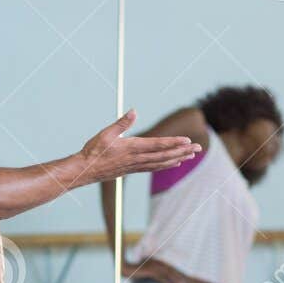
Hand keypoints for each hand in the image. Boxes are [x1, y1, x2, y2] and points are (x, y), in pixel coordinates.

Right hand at [81, 111, 196, 182]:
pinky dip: (166, 165)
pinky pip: (153, 167)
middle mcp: (137, 158)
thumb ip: (121, 123)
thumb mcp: (105, 134)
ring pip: (161, 162)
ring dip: (177, 158)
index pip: (158, 145)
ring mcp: (136, 165)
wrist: (85, 171)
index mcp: (132, 147)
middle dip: (182, 151)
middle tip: (198, 148)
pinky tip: (174, 163)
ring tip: (191, 155)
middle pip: (164, 154)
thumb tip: (134, 111)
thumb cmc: (93, 151)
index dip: (174, 142)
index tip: (187, 140)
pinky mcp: (133, 169)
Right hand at [123, 257, 186, 282]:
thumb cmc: (133, 272)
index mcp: (156, 262)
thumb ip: (151, 275)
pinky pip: (162, 278)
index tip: (182, 281)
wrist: (124, 269)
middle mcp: (157, 263)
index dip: (176, 275)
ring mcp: (154, 266)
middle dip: (179, 278)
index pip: (169, 269)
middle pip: (171, 271)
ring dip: (176, 281)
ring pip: (168, 274)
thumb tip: (155, 279)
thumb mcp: (144, 273)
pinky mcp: (150, 271)